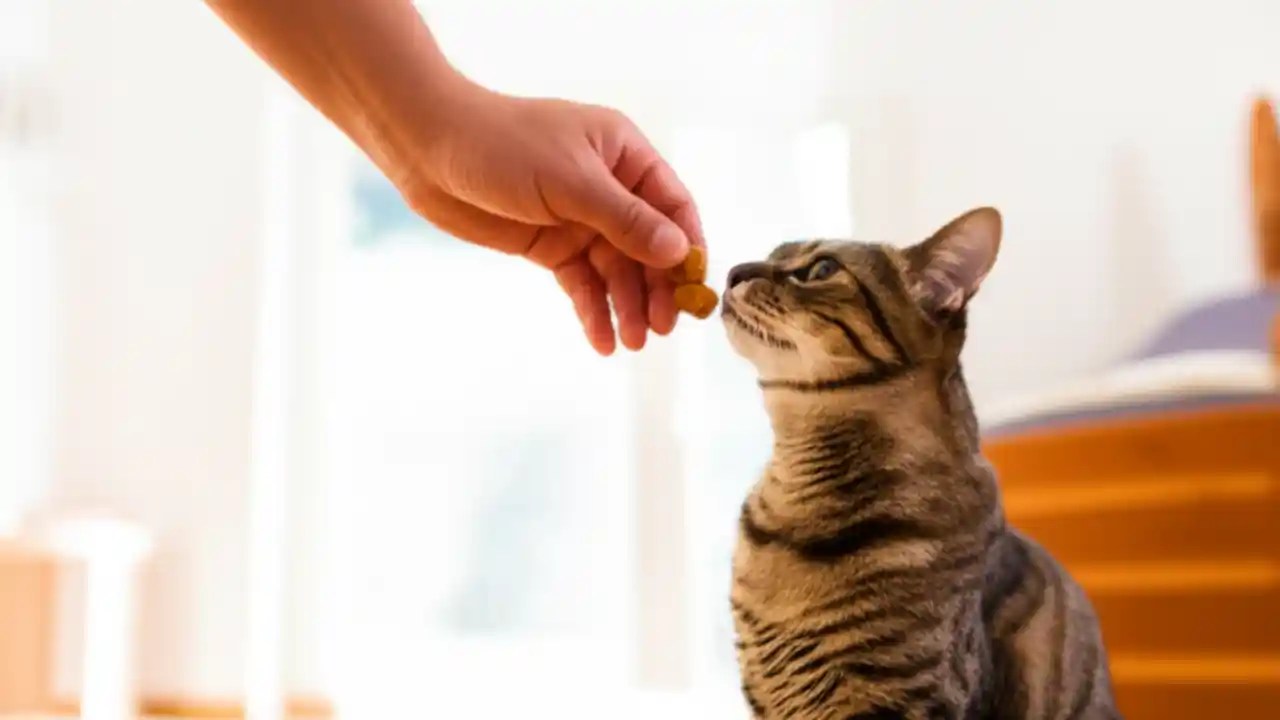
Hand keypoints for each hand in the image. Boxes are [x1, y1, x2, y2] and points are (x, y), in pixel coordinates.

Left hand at [400, 82, 704, 355]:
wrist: (429, 151)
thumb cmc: (502, 146)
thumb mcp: (571, 182)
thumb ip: (626, 220)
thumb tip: (678, 251)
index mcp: (623, 154)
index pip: (672, 205)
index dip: (686, 248)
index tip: (693, 290)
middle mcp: (608, 188)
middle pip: (647, 246)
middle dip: (656, 288)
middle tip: (661, 328)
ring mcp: (579, 219)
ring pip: (615, 270)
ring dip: (626, 306)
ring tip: (631, 342)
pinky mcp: (550, 245)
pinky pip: (581, 282)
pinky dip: (592, 310)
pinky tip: (602, 341)